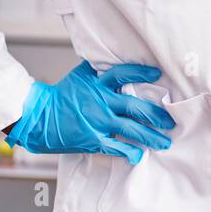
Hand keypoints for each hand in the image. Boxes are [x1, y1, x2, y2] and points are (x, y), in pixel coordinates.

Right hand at [4, 61, 174, 164]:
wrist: (39, 117)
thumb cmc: (61, 95)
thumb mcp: (79, 76)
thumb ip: (98, 69)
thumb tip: (112, 55)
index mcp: (98, 85)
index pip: (123, 74)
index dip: (141, 72)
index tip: (158, 74)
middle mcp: (101, 102)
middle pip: (135, 107)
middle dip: (157, 115)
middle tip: (171, 121)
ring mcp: (98, 122)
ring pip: (130, 129)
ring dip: (150, 136)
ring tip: (165, 142)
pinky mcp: (92, 139)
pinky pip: (115, 147)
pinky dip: (129, 152)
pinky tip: (140, 156)